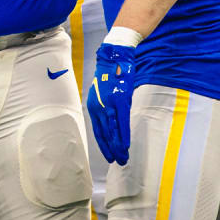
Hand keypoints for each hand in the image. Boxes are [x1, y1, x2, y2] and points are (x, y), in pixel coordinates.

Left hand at [86, 42, 135, 164]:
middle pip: (105, 134)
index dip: (104, 145)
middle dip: (112, 150)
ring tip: (123, 158)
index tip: (110, 156)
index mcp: (93, 106)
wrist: (114, 57)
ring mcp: (108, 104)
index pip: (98, 131)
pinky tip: (125, 145)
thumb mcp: (103, 92)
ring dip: (118, 146)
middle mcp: (98, 107)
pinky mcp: (119, 100)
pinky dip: (123, 135)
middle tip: (119, 162)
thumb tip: (113, 121)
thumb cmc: (111, 74)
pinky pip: (121, 122)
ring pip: (113, 131)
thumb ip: (106, 107)